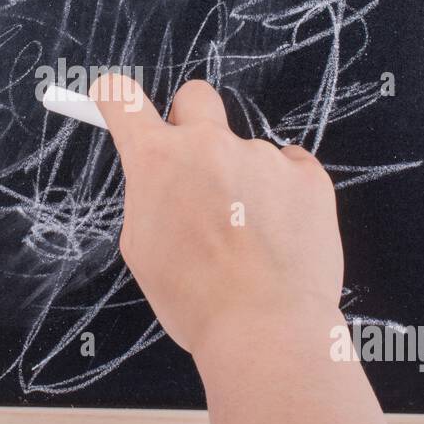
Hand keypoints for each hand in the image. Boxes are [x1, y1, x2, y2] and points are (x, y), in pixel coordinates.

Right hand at [89, 75, 343, 360]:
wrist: (266, 326)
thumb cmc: (195, 299)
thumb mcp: (143, 249)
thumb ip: (150, 198)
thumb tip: (163, 182)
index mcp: (158, 161)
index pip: (124, 101)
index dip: (116, 97)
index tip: (116, 99)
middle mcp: (210, 145)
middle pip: (196, 97)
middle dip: (190, 120)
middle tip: (195, 165)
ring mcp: (263, 156)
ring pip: (246, 151)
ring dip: (243, 180)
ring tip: (249, 236)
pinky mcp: (307, 175)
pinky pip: (290, 168)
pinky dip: (283, 193)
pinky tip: (280, 233)